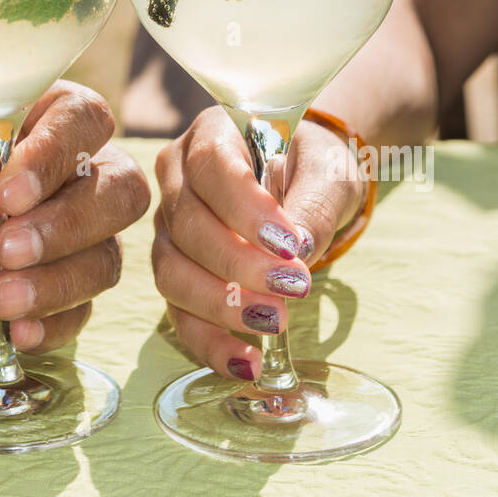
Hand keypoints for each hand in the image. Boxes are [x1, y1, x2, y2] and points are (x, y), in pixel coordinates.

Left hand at [0, 81, 149, 353]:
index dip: (57, 155)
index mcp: (35, 116)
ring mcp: (66, 231)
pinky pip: (81, 307)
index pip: (82, 118)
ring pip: (107, 254)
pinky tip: (17, 334)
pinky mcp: (52, 284)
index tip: (5, 195)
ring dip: (60, 282)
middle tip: (5, 250)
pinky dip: (56, 324)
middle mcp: (67, 171)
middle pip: (119, 190)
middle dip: (70, 226)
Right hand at [152, 107, 361, 378]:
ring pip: (172, 271)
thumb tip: (296, 248)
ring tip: (275, 324)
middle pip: (187, 223)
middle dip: (238, 264)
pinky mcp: (176, 273)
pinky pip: (179, 312)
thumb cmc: (312, 164)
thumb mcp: (329, 172)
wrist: (303, 179)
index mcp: (211, 134)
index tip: (287, 244)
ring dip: (221, 305)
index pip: (210, 165)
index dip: (243, 207)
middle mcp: (176, 177)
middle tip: (294, 288)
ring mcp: (168, 227)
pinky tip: (246, 362)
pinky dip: (209, 342)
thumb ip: (314, 203)